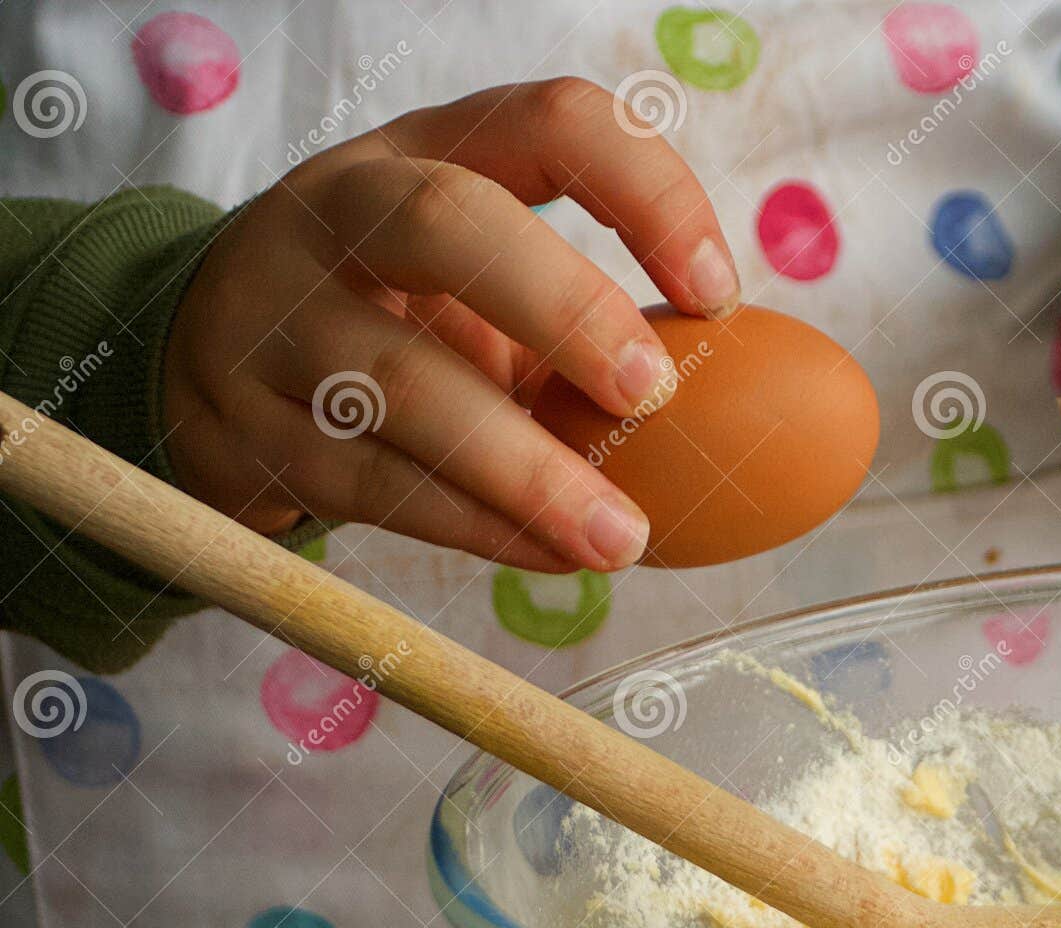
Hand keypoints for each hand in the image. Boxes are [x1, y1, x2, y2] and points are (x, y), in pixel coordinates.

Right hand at [164, 78, 740, 572]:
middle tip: (650, 394)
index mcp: (429, 150)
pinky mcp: (253, 430)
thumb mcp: (476, 281)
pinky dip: (479, 527)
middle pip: (446, 225)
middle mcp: (341, 212)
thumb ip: (579, 320)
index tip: (717, 295)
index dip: (649, 194)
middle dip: (564, 307)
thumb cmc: (393, 316)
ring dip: (525, 470)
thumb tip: (740, 409)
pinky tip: (554, 554)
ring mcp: (280, 319)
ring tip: (620, 538)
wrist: (203, 367)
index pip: (553, 123)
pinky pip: (376, 485)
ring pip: (400, 385)